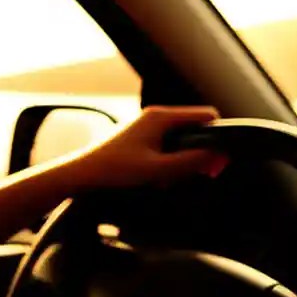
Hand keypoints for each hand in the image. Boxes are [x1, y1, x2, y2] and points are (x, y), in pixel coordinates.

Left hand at [72, 106, 228, 188]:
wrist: (78, 175)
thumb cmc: (113, 170)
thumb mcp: (157, 170)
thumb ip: (190, 162)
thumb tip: (218, 155)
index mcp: (161, 116)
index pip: (207, 115)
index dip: (218, 136)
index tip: (218, 161)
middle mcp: (155, 117)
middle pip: (195, 129)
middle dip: (201, 152)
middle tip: (201, 176)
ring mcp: (145, 128)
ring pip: (180, 140)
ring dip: (183, 161)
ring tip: (172, 181)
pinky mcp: (138, 140)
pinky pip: (165, 148)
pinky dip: (168, 163)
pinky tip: (158, 181)